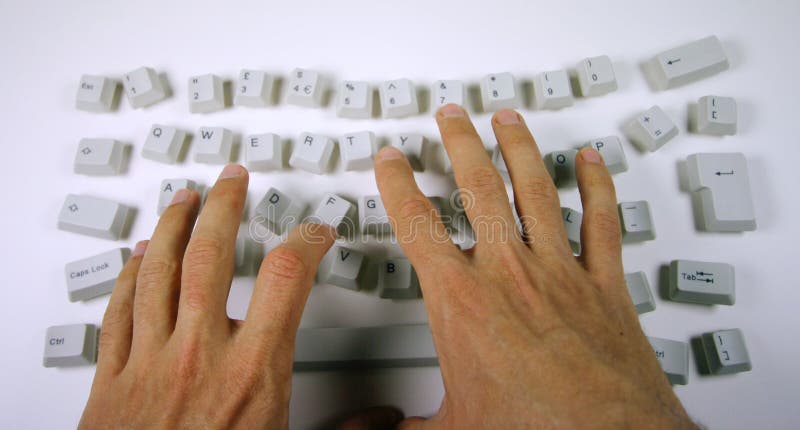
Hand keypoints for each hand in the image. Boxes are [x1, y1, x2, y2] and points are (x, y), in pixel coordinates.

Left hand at [79, 165, 355, 428]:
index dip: (305, 240)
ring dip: (169, 228)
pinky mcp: (111, 381)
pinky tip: (132, 260)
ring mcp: (150, 363)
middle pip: (208, 256)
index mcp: (252, 372)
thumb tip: (382, 423)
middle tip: (231, 181)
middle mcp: (199, 356)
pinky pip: (117, 312)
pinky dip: (125, 278)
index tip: (314, 230)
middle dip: (223, 208)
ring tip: (180, 200)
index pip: (285, 276)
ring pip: (155, 272)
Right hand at [372, 104, 697, 428]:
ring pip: (536, 190)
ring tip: (509, 119)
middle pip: (478, 188)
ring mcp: (559, 271)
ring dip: (519, 148)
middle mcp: (509, 273)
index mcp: (463, 301)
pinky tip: (592, 161)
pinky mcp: (603, 283)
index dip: (399, 184)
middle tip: (452, 116)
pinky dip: (598, 185)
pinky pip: (602, 220)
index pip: (418, 225)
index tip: (393, 159)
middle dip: (460, 143)